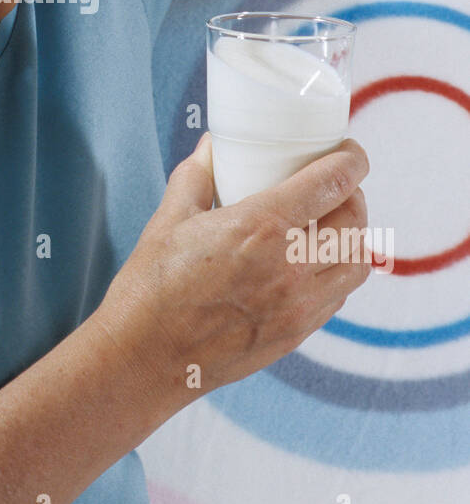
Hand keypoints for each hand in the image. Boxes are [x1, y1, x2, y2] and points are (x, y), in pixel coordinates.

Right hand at [95, 133, 370, 415]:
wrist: (145, 358)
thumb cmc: (152, 286)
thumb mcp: (171, 217)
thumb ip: (197, 175)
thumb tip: (213, 145)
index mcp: (261, 226)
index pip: (334, 183)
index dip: (352, 159)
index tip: (348, 151)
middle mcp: (291, 266)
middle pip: (356, 221)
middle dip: (353, 195)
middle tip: (336, 186)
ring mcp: (298, 305)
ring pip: (358, 263)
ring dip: (353, 238)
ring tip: (331, 227)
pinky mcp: (296, 334)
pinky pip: (338, 297)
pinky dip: (337, 274)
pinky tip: (313, 266)